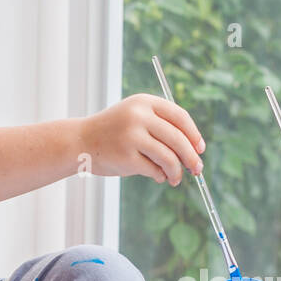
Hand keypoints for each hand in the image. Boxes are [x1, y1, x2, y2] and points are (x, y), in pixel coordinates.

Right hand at [79, 94, 205, 183]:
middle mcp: (138, 116)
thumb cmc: (113, 132)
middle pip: (178, 138)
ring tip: (175, 178)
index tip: (200, 148)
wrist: (80, 141)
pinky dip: (160, 176)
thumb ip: (161, 126)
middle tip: (197, 169)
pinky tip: (158, 177)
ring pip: (169, 157)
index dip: (194, 134)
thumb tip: (194, 150)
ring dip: (176, 171)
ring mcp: (131, 136)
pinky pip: (154, 169)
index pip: (180, 116)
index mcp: (144, 102)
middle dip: (191, 157)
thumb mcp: (135, 117)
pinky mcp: (126, 156)